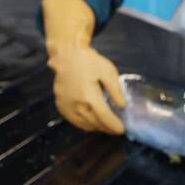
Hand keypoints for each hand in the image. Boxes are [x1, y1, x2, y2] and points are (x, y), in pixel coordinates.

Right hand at [42, 0, 124, 134]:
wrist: (66, 55)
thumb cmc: (89, 61)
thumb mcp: (108, 71)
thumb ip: (116, 91)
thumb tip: (122, 106)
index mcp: (89, 96)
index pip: (105, 118)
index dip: (114, 126)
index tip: (122, 129)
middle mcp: (77, 104)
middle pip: (96, 124)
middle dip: (108, 128)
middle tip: (116, 128)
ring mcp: (67, 107)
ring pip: (85, 125)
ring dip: (97, 127)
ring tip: (106, 125)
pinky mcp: (61, 106)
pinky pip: (75, 121)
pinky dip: (85, 124)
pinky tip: (93, 120)